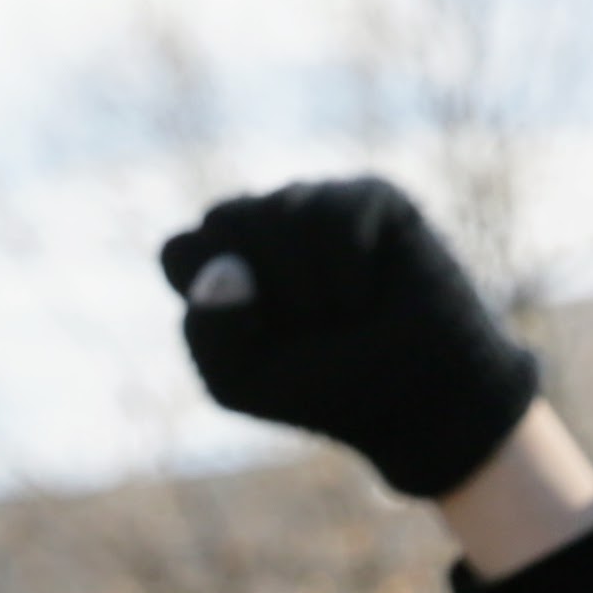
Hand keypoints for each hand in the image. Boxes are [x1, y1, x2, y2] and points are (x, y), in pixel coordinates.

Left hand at [160, 178, 548, 499]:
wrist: (412, 397)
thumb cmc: (322, 389)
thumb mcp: (240, 380)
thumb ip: (206, 331)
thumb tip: (227, 267)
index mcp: (223, 267)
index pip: (180, 250)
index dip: (209, 294)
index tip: (254, 334)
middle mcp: (265, 227)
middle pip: (222, 217)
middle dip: (261, 285)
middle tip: (302, 325)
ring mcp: (317, 205)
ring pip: (280, 211)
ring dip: (306, 285)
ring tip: (342, 315)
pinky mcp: (371, 196)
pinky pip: (334, 214)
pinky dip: (346, 271)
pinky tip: (367, 295)